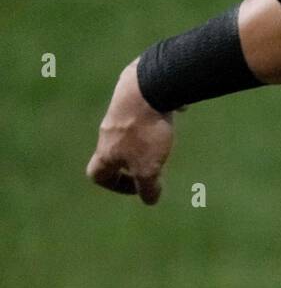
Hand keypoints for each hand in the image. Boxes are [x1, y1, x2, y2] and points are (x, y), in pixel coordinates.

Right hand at [86, 60, 175, 205]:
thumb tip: (150, 200)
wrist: (147, 87)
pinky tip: (177, 111)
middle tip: (155, 162)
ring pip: (129, 129)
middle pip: (113, 150)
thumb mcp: (149, 167)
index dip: (114, 185)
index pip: (97, 174)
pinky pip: (145, 109)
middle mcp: (108, 130)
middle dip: (134, 161)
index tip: (137, 184)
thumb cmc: (145, 131)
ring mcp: (119, 110)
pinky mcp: (135, 93)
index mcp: (106, 150)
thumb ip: (148, 187)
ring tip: (166, 138)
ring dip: (146, 138)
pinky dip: (158, 115)